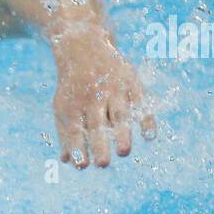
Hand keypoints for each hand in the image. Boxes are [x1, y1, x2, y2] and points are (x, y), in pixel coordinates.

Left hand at [51, 29, 154, 167]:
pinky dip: (145, 119)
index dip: (78, 148)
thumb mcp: (63, 106)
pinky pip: (139, 102)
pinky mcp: (130, 82)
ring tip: (124, 152)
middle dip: (99, 144)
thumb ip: (66, 134)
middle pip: (96, 125)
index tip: (81, 166)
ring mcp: (112, 89)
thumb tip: (68, 161)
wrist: (83, 46)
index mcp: (72, 106)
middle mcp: (92, 98)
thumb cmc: (73, 86)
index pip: (74, 131)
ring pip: (118, 114)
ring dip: (122, 133)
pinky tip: (149, 136)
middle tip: (102, 164)